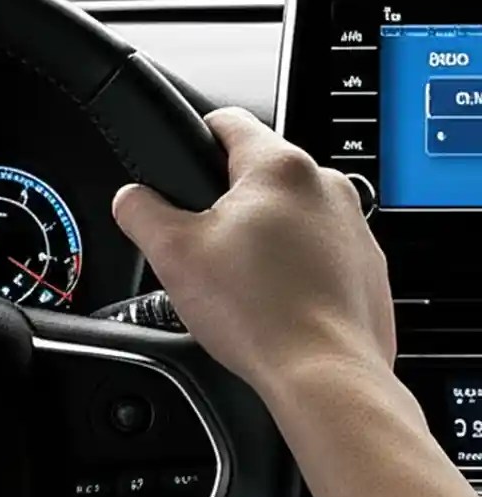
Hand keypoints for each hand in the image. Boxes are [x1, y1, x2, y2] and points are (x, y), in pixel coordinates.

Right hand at [111, 107, 393, 391]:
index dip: (193, 137)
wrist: (324, 376)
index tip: (181, 166)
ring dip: (262, 236)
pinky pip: (319, 252)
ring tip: (239, 282)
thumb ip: (139, 210)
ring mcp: (355, 226)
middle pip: (257, 174)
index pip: (227, 120)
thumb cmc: (259, 313)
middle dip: (225, 204)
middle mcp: (327, 185)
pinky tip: (271, 301)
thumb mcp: (171, 253)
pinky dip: (293, 269)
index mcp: (279, 166)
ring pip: (289, 214)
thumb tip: (130, 199)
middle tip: (203, 246)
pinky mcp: (366, 267)